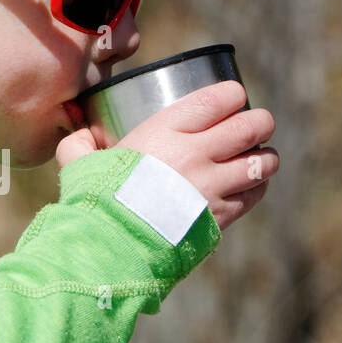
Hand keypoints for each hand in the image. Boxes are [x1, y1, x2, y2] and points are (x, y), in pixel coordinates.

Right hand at [56, 81, 278, 232]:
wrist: (111, 247)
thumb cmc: (95, 200)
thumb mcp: (80, 164)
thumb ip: (80, 144)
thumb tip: (77, 135)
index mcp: (166, 130)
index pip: (221, 98)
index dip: (233, 94)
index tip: (232, 99)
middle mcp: (197, 153)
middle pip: (252, 126)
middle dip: (260, 123)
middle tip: (255, 126)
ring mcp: (213, 185)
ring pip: (263, 161)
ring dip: (264, 157)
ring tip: (256, 158)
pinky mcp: (220, 215)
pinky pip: (255, 194)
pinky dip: (257, 186)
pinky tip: (250, 185)